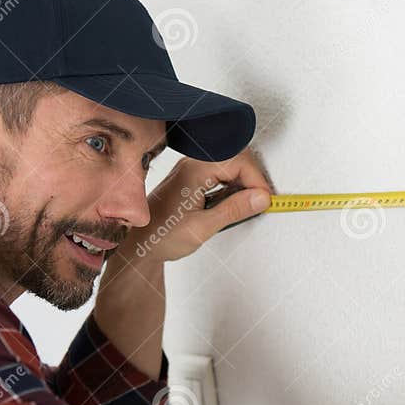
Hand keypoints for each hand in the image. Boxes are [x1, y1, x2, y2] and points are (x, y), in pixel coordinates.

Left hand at [119, 147, 273, 262]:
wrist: (139, 245)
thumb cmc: (161, 236)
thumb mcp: (203, 227)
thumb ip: (234, 210)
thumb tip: (261, 198)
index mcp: (194, 171)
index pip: (239, 161)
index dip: (256, 179)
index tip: (264, 200)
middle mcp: (192, 165)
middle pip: (236, 159)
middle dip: (252, 179)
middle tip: (260, 203)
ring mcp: (192, 171)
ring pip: (230, 166)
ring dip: (243, 184)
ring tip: (246, 206)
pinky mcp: (193, 180)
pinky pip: (220, 174)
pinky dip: (232, 187)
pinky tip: (232, 205)